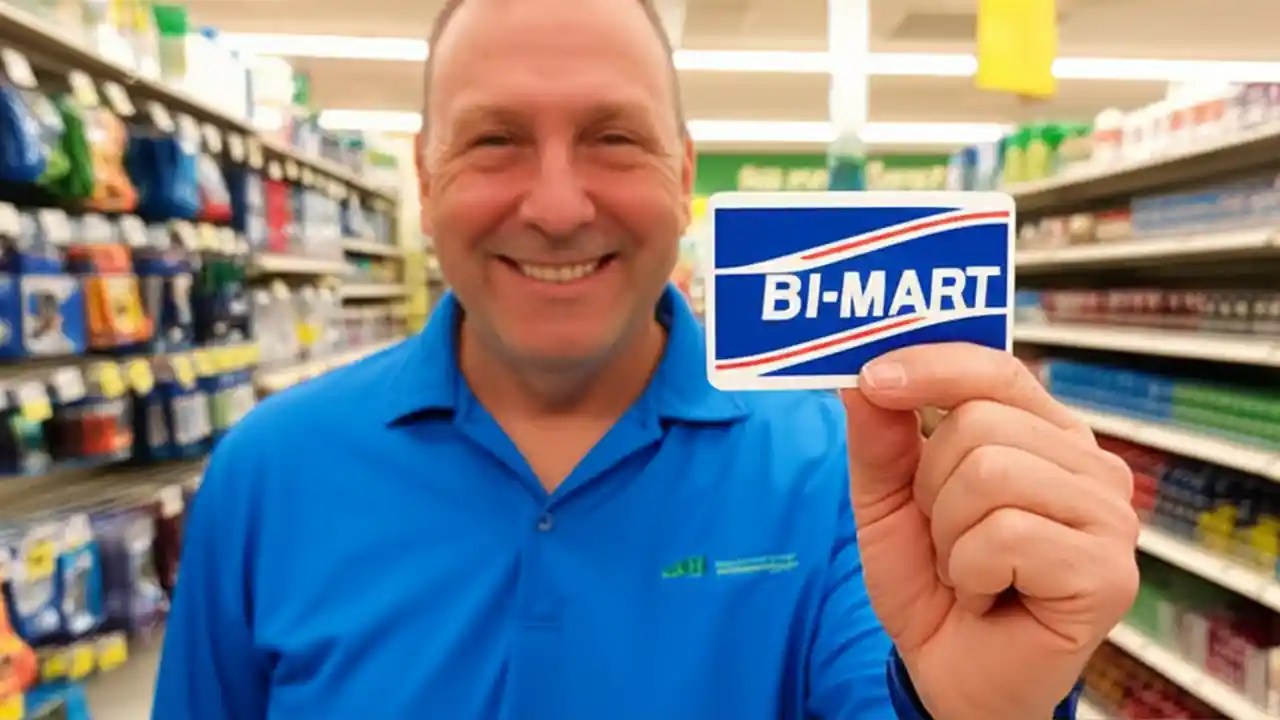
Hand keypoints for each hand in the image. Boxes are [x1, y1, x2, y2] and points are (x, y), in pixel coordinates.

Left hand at [842, 343, 1139, 719]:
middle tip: (945, 538)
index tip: (873, 377)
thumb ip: (881, 438)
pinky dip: (970, 571)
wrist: (948, 675)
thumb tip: (866, 375)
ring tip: (967, 569)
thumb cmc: (931, 585)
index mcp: (1045, 435)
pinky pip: (1007, 535)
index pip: (995, 371)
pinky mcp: (1108, 571)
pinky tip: (988, 595)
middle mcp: (1088, 467)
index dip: (933, 366)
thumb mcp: (886, 502)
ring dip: (949, 534)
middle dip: (932, 486)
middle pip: (981, 422)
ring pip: (992, 474)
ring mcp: (1108, 517)